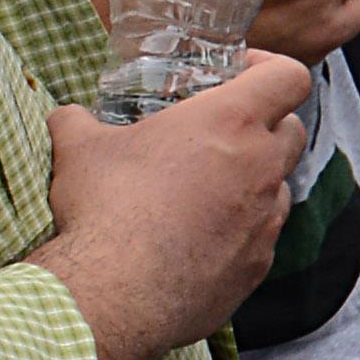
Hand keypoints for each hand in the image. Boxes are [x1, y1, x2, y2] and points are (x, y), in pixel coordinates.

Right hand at [30, 53, 315, 359]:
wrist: (116, 293)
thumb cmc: (105, 208)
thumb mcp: (78, 149)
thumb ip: (76, 121)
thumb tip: (65, 117)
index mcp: (230, 122)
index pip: (289, 76)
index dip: (271, 66)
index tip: (240, 73)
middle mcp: (261, 167)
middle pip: (293, 130)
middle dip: (267, 123)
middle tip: (222, 130)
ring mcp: (265, 221)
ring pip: (279, 186)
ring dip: (254, 179)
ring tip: (206, 186)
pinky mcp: (257, 266)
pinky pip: (261, 236)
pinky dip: (240, 229)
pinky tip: (199, 236)